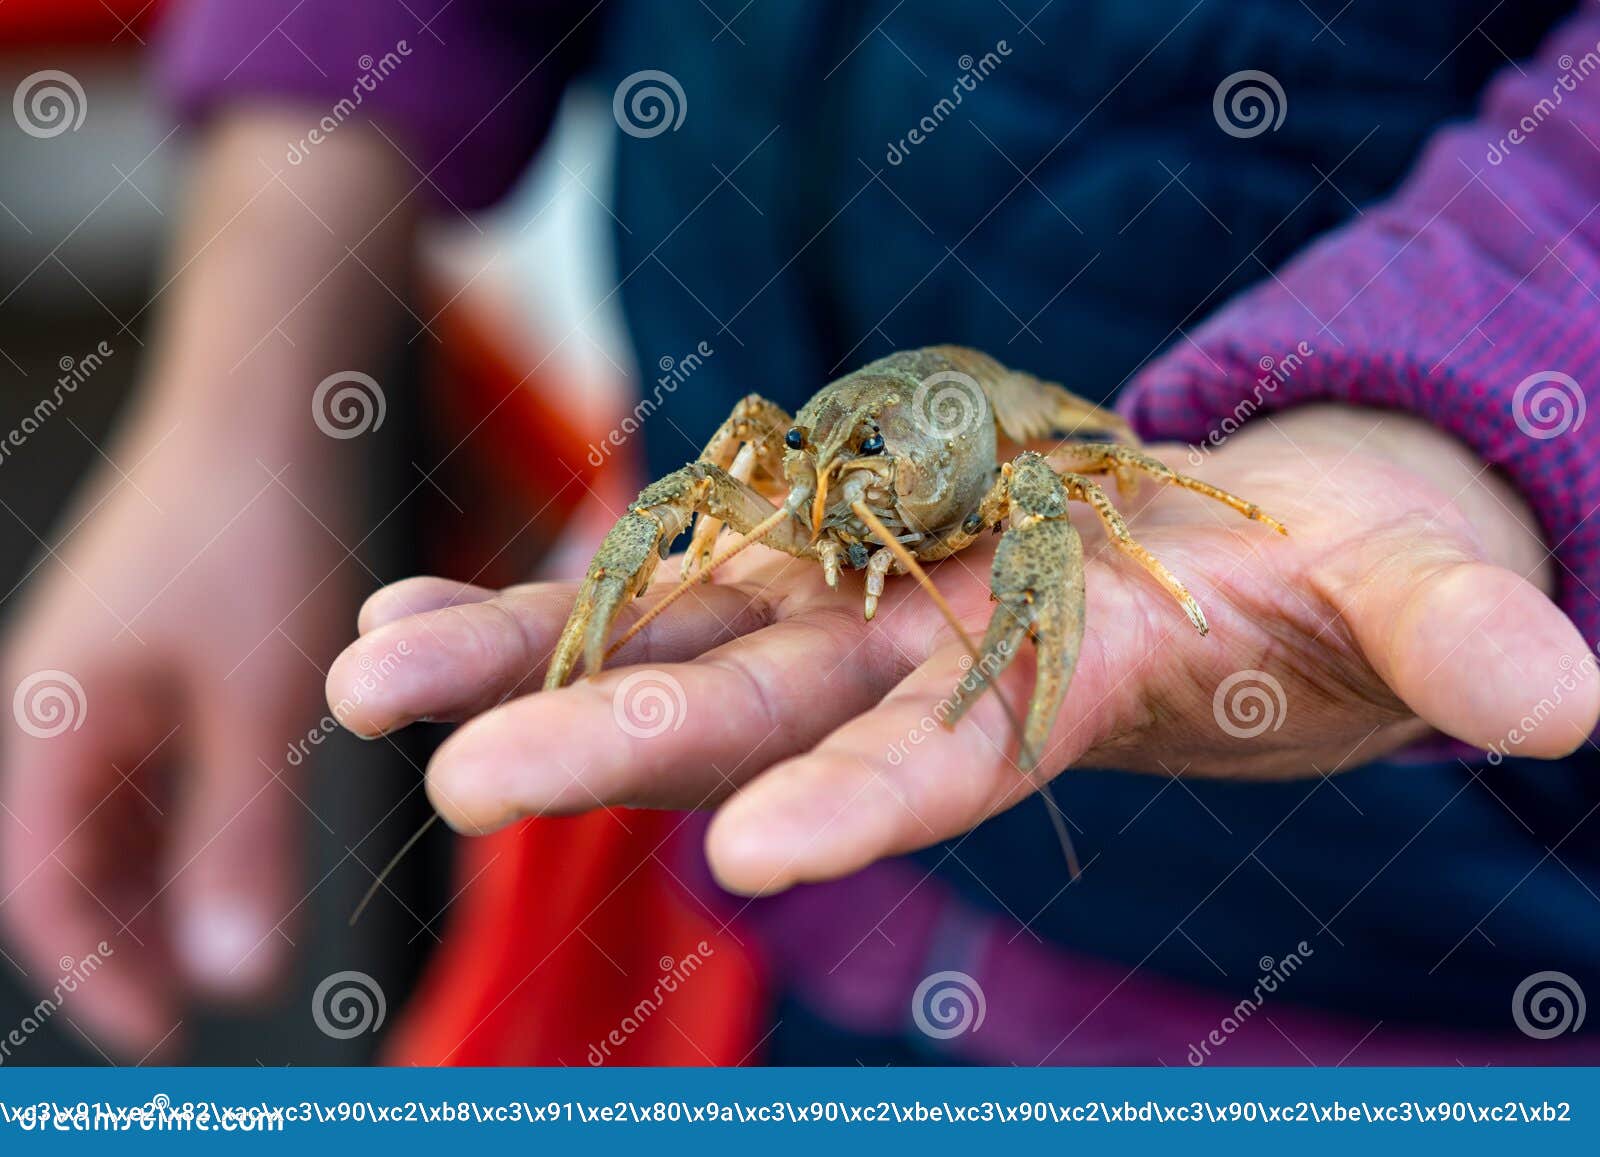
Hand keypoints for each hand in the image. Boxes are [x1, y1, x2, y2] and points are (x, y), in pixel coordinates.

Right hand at [0, 109, 410, 1057]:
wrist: (262, 403)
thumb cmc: (259, 536)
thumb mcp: (263, 699)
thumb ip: (240, 835)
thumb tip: (236, 970)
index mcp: (51, 724)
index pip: (47, 893)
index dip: (104, 977)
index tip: (172, 1039)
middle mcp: (50, 704)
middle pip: (65, 858)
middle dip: (121, 939)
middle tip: (196, 1001)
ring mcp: (89, 673)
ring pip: (102, 814)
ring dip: (148, 883)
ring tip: (214, 939)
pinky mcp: (136, 649)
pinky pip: (136, 762)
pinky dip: (172, 818)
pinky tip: (225, 839)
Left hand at [327, 406, 1596, 895]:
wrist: (1246, 533)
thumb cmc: (1343, 569)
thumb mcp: (1412, 583)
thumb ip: (1457, 632)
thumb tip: (1566, 697)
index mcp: (1066, 682)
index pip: (960, 760)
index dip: (876, 803)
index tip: (758, 858)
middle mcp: (930, 660)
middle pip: (762, 710)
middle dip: (617, 743)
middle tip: (457, 778)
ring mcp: (858, 597)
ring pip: (675, 634)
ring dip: (527, 657)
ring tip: (368, 677)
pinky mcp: (822, 537)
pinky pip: (670, 560)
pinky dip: (557, 580)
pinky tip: (435, 600)